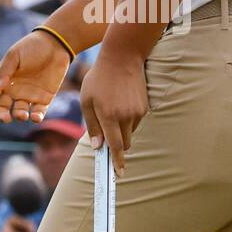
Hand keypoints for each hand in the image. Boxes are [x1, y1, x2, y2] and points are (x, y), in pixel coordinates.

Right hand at [0, 31, 69, 123]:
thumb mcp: (14, 56)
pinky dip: (36, 118)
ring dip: (19, 116)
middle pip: (3, 108)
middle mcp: (13, 90)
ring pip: (20, 112)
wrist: (55, 44)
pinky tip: (35, 118)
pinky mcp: (44, 99)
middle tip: (6, 118)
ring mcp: (29, 95)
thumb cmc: (31, 47)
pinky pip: (38, 112)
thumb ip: (4, 72)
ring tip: (22, 115)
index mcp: (3, 79)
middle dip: (3, 115)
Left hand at [80, 49, 147, 176]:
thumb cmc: (99, 78)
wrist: (122, 57)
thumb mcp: (86, 100)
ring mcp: (137, 112)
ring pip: (130, 132)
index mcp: (108, 115)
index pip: (115, 146)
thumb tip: (98, 147)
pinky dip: (128, 119)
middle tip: (107, 136)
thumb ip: (92, 126)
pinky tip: (121, 102)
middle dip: (117, 145)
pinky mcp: (144, 107)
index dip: (117, 161)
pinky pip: (135, 121)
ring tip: (112, 108)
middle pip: (124, 143)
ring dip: (121, 129)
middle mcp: (125, 116)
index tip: (118, 173)